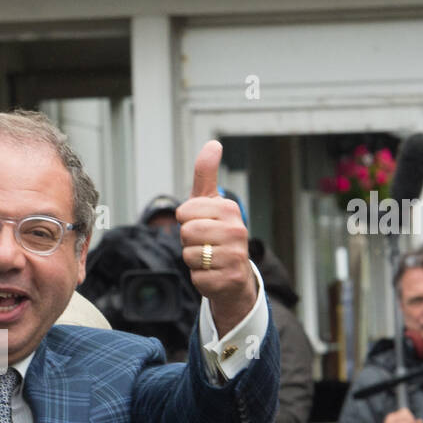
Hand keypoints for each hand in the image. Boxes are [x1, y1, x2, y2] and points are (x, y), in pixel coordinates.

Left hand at [174, 141, 255, 332]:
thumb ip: (206, 175)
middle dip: (188, 242)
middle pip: (186, 233)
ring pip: (189, 255)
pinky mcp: (229, 279)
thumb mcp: (210, 204)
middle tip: (204, 244)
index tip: (201, 225)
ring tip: (209, 259)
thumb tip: (213, 143)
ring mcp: (235, 256)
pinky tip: (213, 274)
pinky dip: (199, 278)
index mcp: (230, 209)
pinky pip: (196, 277)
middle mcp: (237, 231)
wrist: (234, 275)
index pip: (184, 212)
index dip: (185, 222)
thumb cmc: (217, 235)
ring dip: (193, 260)